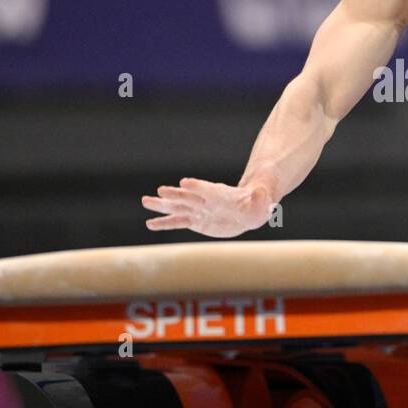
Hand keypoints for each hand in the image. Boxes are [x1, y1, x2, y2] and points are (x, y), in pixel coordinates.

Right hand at [142, 178, 274, 237]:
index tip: (184, 183)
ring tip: (145, 201)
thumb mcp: (263, 201)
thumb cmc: (257, 204)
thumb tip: (263, 192)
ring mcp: (199, 210)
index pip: (207, 189)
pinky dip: (164, 224)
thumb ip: (261, 196)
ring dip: (162, 206)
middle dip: (174, 195)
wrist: (248, 211)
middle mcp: (206, 201)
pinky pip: (177, 223)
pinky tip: (150, 223)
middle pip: (188, 197)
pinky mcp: (196, 221)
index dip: (197, 186)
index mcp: (221, 194)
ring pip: (177, 208)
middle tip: (159, 191)